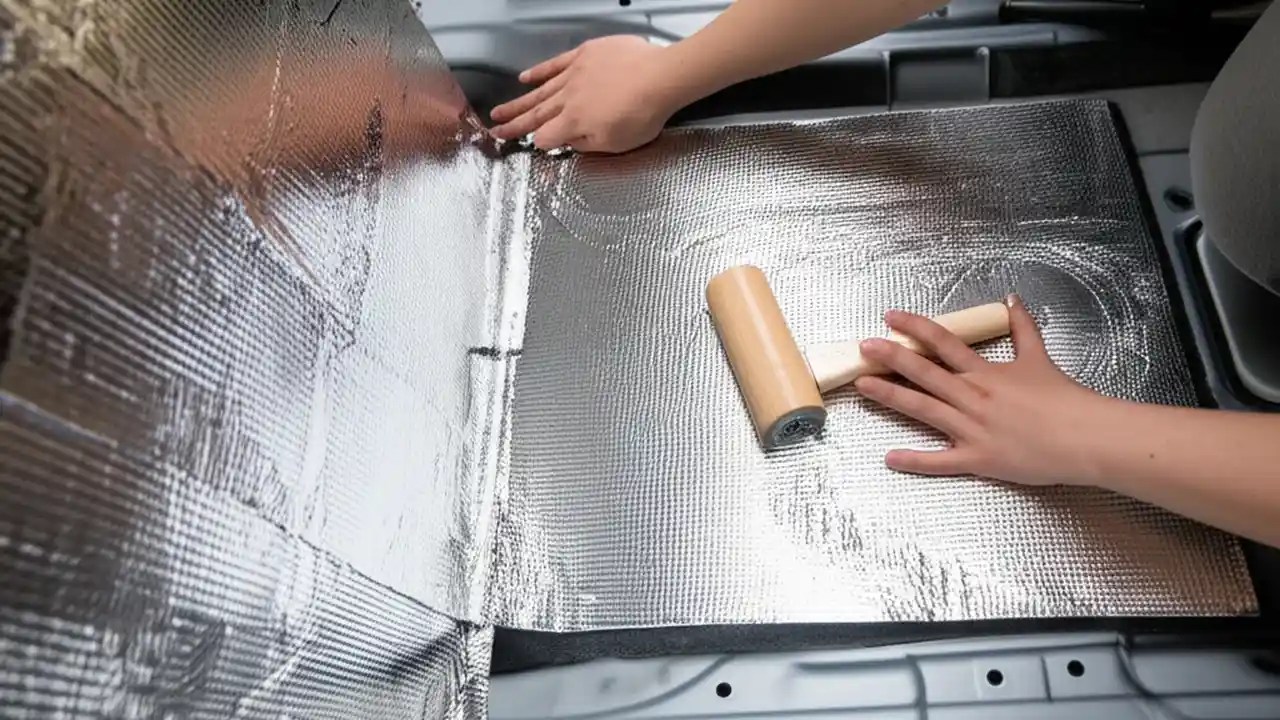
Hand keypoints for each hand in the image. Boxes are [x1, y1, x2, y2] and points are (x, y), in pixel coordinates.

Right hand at [489, 36, 682, 152]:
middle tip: (495, 130)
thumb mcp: (616, 144)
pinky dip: (539, 71)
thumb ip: (587, 144)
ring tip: (500, 110)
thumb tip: (567, 141)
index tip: (523, 146)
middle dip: (514, 124)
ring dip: (520, 102)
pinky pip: (556, 64)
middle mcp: (568, 98)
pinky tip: (525, 77)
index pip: (546, 136)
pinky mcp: (584, 55)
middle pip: (536, 114)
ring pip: (541, 90)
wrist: (661, 78)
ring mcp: (575, 74)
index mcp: (575, 123)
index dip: (536, 143)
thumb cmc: (643, 115)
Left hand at [853, 296, 1110, 484]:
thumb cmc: (1064, 399)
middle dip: (892, 357)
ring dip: (891, 396)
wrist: (1086, 437)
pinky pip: (940, 461)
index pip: (944, 343)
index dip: (915, 328)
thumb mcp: (1039, 357)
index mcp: (986, 372)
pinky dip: (914, 460)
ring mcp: (972, 429)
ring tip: (863, 386)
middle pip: (925, 372)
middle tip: (863, 347)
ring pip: (923, 409)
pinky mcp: (978, 458)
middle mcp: (973, 397)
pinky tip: (890, 457)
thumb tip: (1012, 299)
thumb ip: (1023, 328)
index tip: (890, 317)